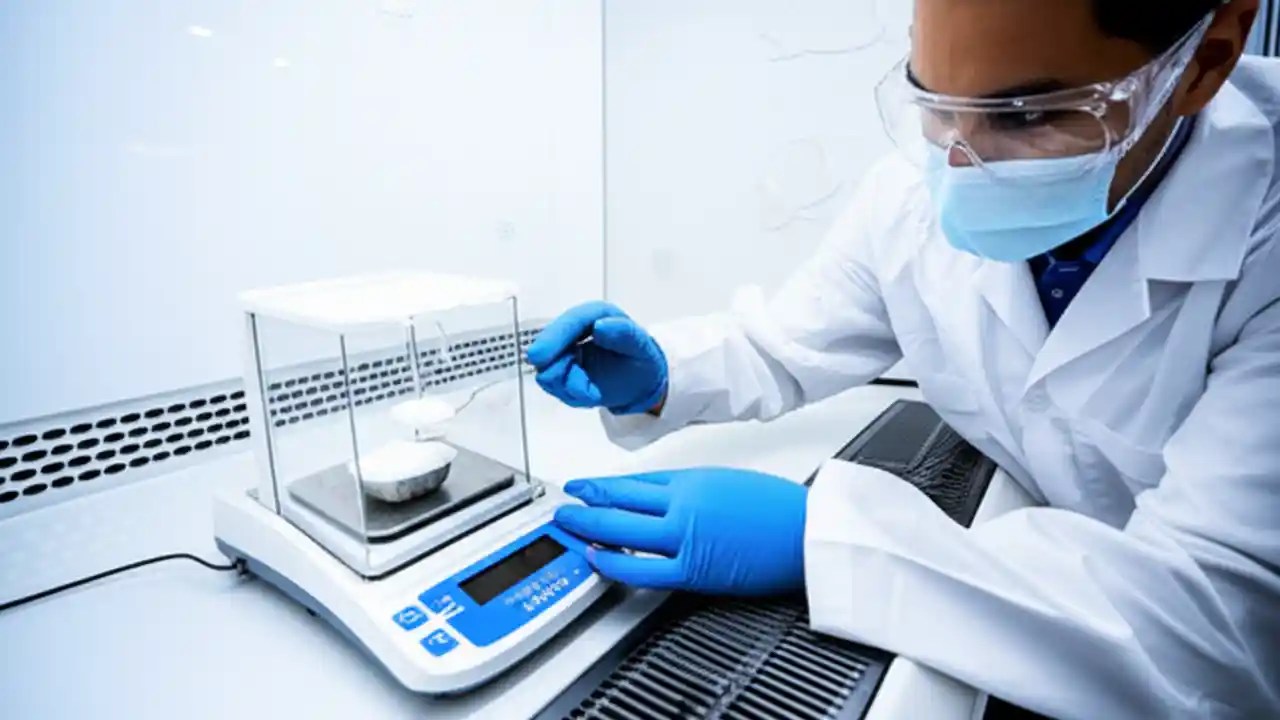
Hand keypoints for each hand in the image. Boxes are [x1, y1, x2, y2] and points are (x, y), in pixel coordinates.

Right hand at [526, 302, 667, 414]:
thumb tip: (600, 326)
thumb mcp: (641, 346)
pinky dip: (572, 394)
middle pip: (547, 348)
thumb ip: (624, 333)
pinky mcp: (560, 370)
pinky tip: (589, 391)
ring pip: (547, 370)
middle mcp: (574, 330)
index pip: (568, 323)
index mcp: (594, 315)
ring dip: (571, 386)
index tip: (539, 356)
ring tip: (593, 389)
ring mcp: (564, 351)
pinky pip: (554, 386)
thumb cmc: (640, 358)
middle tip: (585, 388)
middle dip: (562, 370)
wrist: (639, 380)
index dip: (551, 339)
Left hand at [554, 468, 807, 595]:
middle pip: (621, 499)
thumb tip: (658, 498)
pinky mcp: (694, 569)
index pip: (635, 481)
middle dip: (586, 500)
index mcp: (693, 480)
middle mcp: (683, 504)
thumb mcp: (727, 481)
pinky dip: (616, 561)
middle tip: (564, 502)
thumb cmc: (777, 508)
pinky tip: (598, 557)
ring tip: (569, 525)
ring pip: (623, 529)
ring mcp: (685, 536)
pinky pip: (644, 567)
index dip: (603, 484)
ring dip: (590, 526)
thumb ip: (690, 488)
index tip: (584, 485)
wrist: (805, 531)